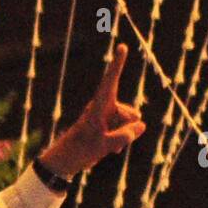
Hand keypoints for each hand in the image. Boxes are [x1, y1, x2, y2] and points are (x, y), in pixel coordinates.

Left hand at [38, 43, 145, 176]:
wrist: (67, 162)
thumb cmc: (80, 151)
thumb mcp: (104, 146)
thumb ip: (125, 135)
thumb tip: (141, 126)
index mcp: (99, 106)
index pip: (110, 81)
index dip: (117, 64)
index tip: (122, 46)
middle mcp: (104, 108)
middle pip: (130, 113)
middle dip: (128, 126)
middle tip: (107, 139)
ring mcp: (107, 117)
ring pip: (130, 123)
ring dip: (124, 136)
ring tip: (106, 145)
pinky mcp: (109, 127)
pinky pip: (126, 131)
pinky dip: (121, 141)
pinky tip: (111, 150)